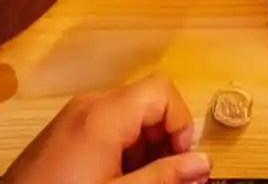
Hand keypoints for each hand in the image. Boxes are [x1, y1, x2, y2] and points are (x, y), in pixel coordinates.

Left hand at [1, 74, 210, 183]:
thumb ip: (165, 177)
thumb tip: (204, 162)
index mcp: (105, 114)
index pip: (162, 91)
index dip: (182, 123)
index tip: (183, 162)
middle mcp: (89, 105)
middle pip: (147, 103)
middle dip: (167, 140)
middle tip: (172, 179)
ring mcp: (73, 117)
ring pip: (130, 117)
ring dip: (147, 149)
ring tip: (147, 183)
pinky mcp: (63, 133)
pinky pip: (107, 128)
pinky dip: (124, 150)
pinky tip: (119, 180)